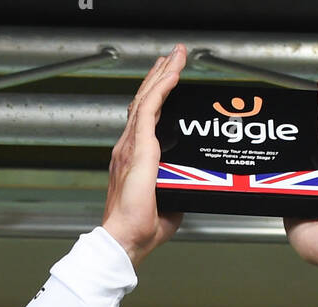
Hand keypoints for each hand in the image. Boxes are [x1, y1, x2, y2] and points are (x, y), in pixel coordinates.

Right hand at [102, 43, 186, 269]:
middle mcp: (128, 148)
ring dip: (162, 76)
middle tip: (171, 58)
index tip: (168, 80)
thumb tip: (192, 186)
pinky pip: (150, 109)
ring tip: (173, 58)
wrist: (126, 238)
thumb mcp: (168, 205)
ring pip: (147, 99)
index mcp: (133, 160)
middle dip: (160, 77)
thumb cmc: (140, 229)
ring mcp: (131, 146)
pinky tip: (171, 75)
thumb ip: (178, 190)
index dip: (156, 97)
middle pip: (145, 102)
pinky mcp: (138, 149)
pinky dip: (161, 89)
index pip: (145, 120)